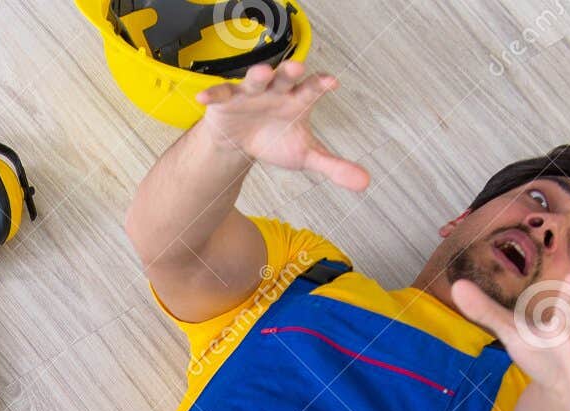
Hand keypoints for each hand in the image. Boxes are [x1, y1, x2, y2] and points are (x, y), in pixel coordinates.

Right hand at [196, 61, 370, 191]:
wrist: (243, 141)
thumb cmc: (277, 139)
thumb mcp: (306, 155)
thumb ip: (334, 166)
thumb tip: (366, 183)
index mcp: (297, 99)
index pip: (312, 89)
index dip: (321, 84)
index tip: (332, 83)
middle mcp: (276, 90)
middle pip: (285, 78)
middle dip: (290, 73)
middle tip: (298, 68)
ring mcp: (250, 93)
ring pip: (255, 80)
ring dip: (257, 76)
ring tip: (261, 74)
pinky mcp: (226, 100)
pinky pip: (219, 94)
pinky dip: (212, 93)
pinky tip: (203, 97)